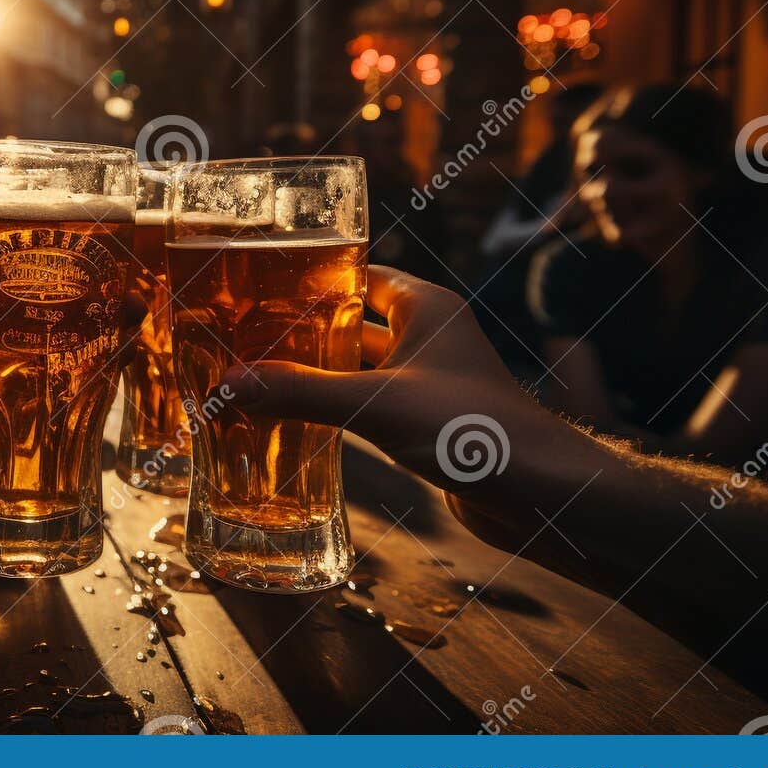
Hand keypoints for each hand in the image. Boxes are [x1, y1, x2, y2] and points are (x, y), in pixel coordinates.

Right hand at [218, 266, 570, 495]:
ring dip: (317, 373)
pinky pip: (369, 405)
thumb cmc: (473, 429)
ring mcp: (429, 382)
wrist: (540, 493)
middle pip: (354, 321)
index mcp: (426, 307)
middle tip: (244, 334)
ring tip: (258, 375)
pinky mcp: (426, 424)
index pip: (361, 273)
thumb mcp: (375, 405)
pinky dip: (336, 409)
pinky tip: (296, 421)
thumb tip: (227, 386)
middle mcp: (430, 337)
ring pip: (359, 367)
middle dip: (304, 329)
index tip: (259, 285)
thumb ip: (300, 392)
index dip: (313, 277)